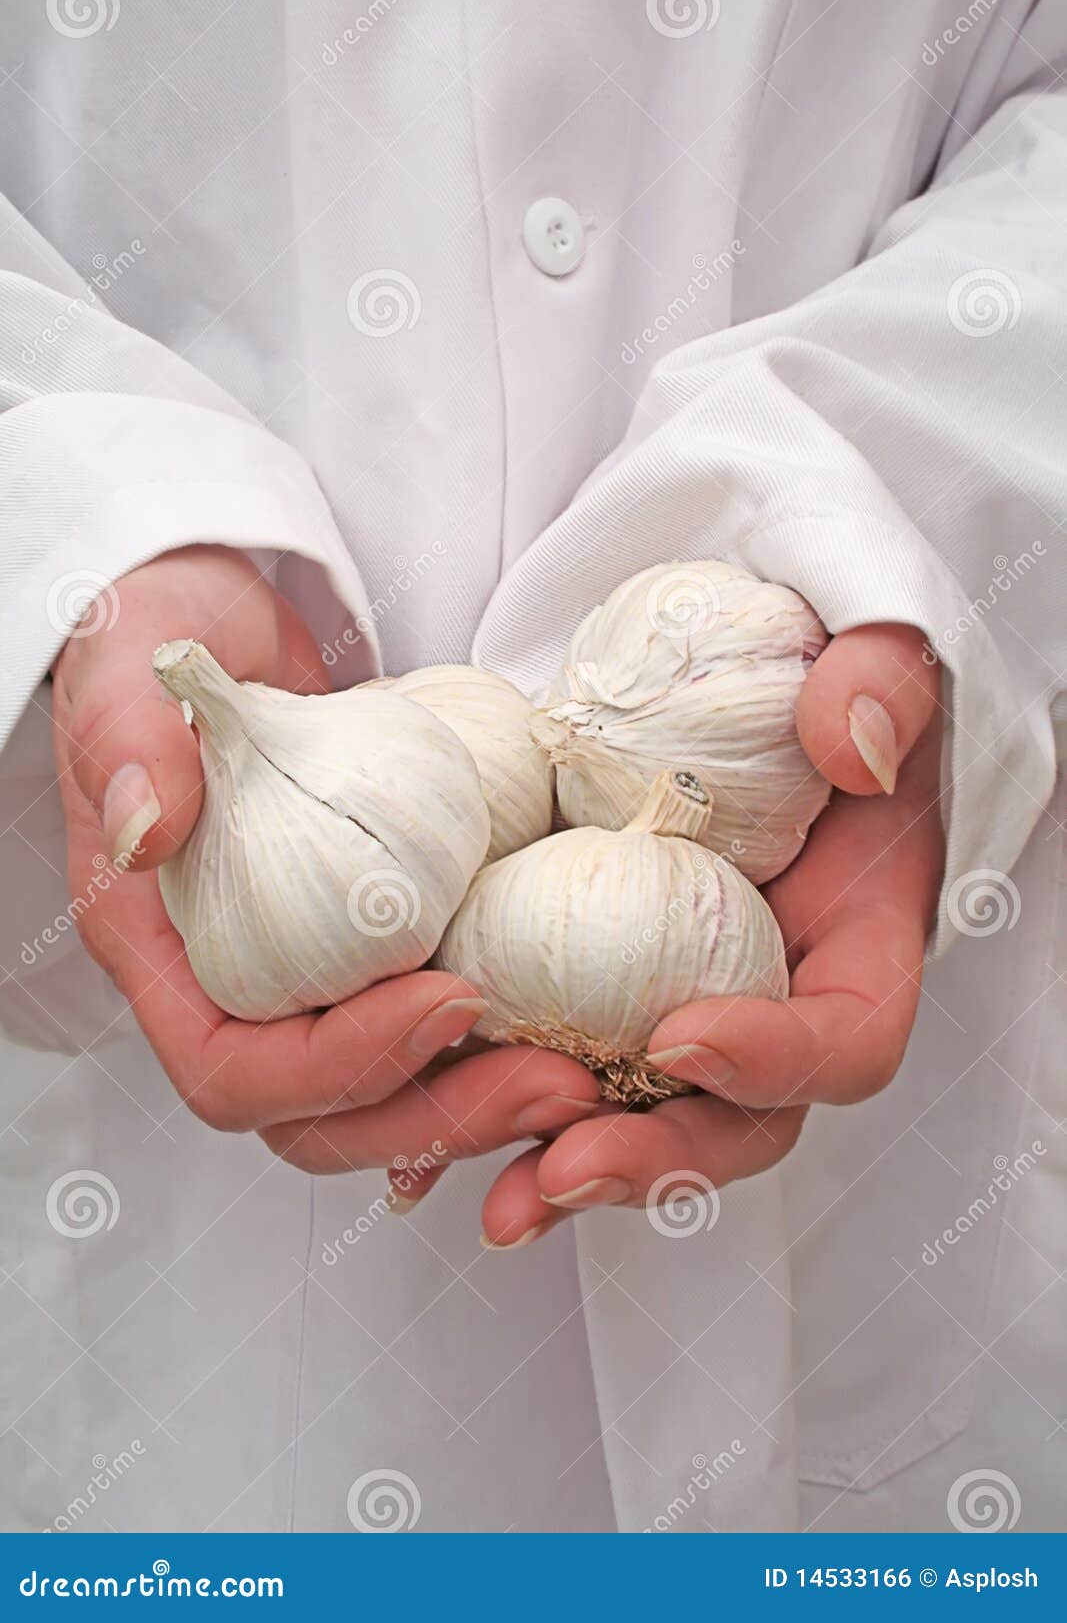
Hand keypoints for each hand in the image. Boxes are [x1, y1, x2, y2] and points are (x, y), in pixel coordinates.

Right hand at [52, 546, 601, 1176]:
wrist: (217, 618)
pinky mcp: (367, 948)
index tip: (447, 995)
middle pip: (319, 1118)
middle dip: (437, 1116)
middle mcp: (228, 987)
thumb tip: (150, 830)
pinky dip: (493, 1048)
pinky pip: (425, 1031)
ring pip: (383, 1097)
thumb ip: (128, 743)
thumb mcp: (127, 668)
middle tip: (556, 1083)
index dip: (338, 1063)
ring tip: (582, 1077)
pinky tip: (574, 1030)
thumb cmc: (162, 636)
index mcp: (155, 951)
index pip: (232, 1071)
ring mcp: (302, 975)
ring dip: (481, 1103)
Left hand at [480, 624, 943, 1245]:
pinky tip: (436, 1155)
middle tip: (568, 1163)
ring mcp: (689, 1009)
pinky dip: (505, 1116)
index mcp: (858, 942)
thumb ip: (879, 680)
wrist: (743, 690)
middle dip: (660, 1157)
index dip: (779, 1059)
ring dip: (572, 1167)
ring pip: (648, 1123)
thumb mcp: (869, 654)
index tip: (683, 1037)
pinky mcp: (605, 997)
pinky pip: (564, 1073)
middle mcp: (778, 1001)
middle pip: (744, 1122)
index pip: (848, 1038)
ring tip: (502, 1198)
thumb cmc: (816, 677)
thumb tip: (849, 741)